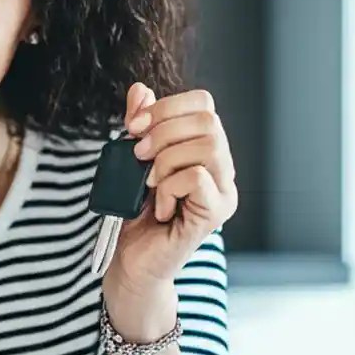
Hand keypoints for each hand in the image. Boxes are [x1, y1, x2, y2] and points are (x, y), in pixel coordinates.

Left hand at [104, 83, 238, 336]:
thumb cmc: (134, 216)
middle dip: (163, 132)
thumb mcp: (131, 163)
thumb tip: (140, 91)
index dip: (167, 107)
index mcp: (205, 151)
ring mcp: (223, 192)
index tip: (133, 127)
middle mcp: (223, 168)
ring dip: (165, 160)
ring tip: (149, 183)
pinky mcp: (214, 214)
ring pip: (207, 146)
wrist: (131, 263)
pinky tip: (160, 205)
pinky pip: (196, 177)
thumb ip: (140, 127)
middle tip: (137, 156)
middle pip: (208, 121)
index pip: (204, 104)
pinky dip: (169, 186)